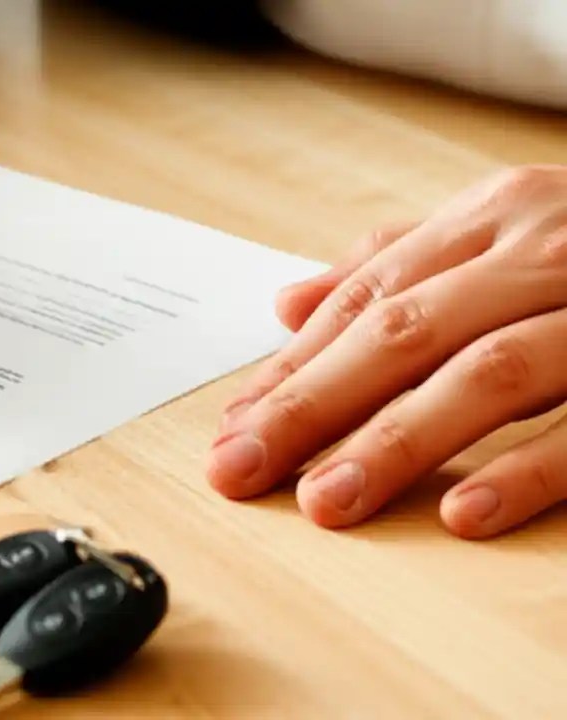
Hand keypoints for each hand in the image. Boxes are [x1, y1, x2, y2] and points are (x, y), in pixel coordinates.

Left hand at [208, 165, 566, 538]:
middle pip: (404, 331)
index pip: (367, 298)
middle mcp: (547, 251)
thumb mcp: (505, 232)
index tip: (234, 427)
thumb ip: (400, 263)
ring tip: (326, 503)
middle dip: (313, 406)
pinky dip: (529, 468)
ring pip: (488, 373)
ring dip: (397, 443)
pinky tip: (461, 513)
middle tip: (242, 469)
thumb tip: (286, 302)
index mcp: (498, 216)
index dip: (294, 366)